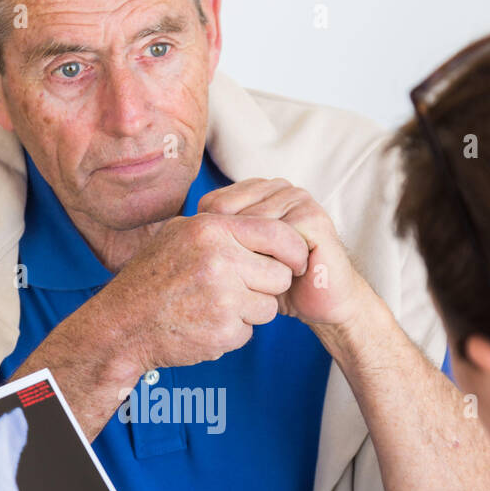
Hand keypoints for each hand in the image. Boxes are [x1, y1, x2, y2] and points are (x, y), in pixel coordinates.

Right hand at [98, 206, 309, 370]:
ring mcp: (223, 299)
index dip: (295, 250)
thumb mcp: (179, 234)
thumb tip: (267, 218)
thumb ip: (222, 225)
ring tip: (215, 306)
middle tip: (240, 288)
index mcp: (212, 229)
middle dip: (267, 285)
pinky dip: (232, 332)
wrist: (123, 324)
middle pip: (280, 275)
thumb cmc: (152, 278)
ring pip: (268, 307)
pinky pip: (249, 332)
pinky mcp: (223, 332)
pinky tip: (205, 324)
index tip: (296, 261)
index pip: (279, 234)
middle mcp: (220, 261)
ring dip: (249, 311)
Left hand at [197, 178, 365, 332]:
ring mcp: (298, 198)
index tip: (216, 269)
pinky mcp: (313, 218)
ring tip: (259, 281)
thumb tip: (167, 238)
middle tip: (235, 279)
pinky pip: (278, 239)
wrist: (322, 302)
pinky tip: (279, 280)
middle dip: (230, 251)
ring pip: (252, 227)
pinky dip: (273, 265)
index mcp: (257, 190)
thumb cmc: (276, 284)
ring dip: (251, 261)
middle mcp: (278, 187)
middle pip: (230, 213)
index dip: (210, 239)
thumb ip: (215, 240)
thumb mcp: (238, 259)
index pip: (214, 203)